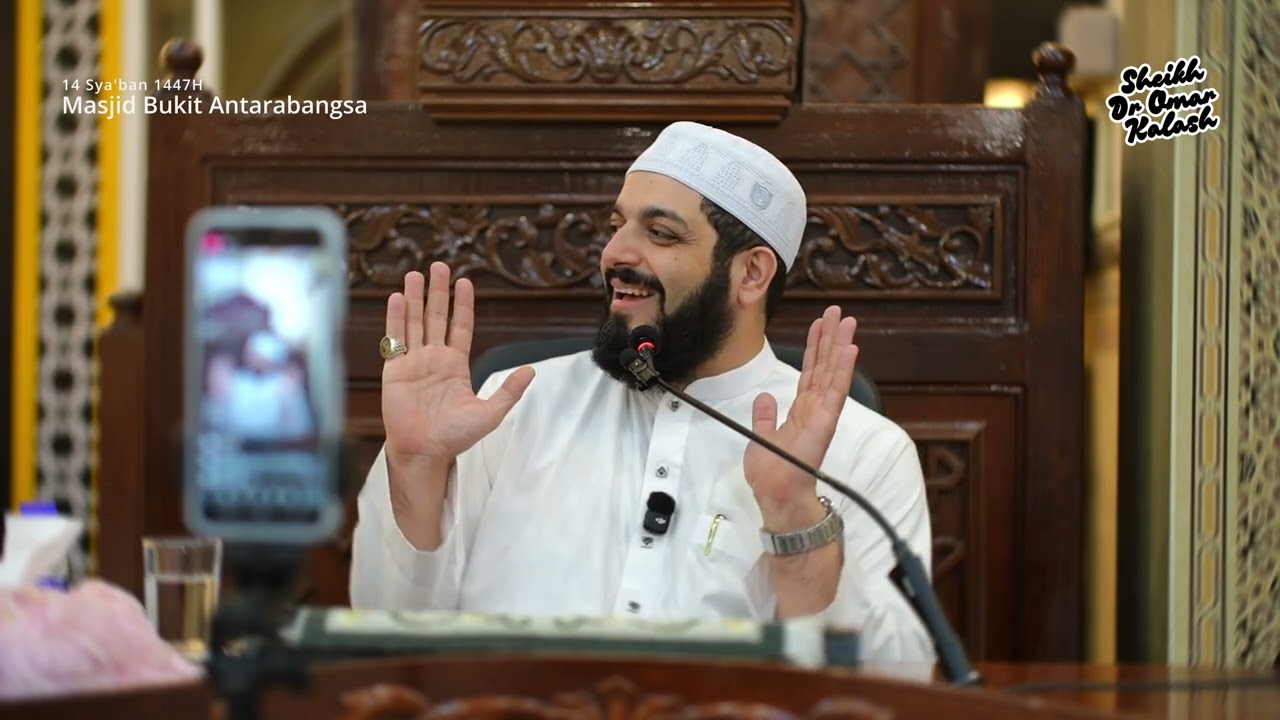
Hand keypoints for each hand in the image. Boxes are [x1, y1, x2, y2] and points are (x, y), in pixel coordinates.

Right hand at [381, 262, 534, 464]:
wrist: (425, 452)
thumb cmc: (455, 436)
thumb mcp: (490, 412)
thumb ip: (509, 390)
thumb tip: (531, 370)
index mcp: (456, 365)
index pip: (461, 326)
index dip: (463, 304)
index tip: (464, 282)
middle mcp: (434, 358)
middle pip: (436, 317)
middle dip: (438, 292)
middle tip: (439, 266)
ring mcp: (413, 362)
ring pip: (414, 322)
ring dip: (415, 298)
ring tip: (416, 273)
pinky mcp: (394, 370)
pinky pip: (395, 339)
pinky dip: (396, 318)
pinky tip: (398, 298)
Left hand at [745, 306, 857, 524]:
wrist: (776, 494)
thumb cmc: (771, 472)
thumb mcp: (760, 437)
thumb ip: (765, 416)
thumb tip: (765, 397)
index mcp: (802, 411)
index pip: (810, 371)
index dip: (815, 347)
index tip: (820, 324)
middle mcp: (815, 409)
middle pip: (825, 366)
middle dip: (831, 338)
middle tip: (838, 312)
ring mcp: (823, 414)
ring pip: (833, 373)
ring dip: (841, 346)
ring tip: (848, 322)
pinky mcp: (825, 422)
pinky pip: (835, 391)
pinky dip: (843, 369)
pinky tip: (850, 349)